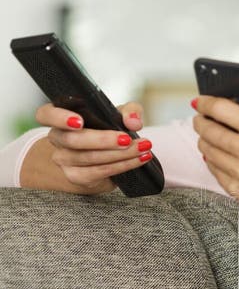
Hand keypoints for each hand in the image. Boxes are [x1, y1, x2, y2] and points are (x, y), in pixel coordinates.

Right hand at [35, 101, 152, 193]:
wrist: (104, 157)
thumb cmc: (107, 128)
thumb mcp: (119, 114)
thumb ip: (129, 111)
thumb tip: (133, 122)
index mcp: (60, 118)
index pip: (46, 115)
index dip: (58, 117)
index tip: (79, 121)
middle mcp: (57, 139)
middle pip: (74, 140)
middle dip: (103, 140)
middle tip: (127, 138)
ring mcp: (64, 160)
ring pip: (89, 158)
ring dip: (120, 154)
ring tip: (142, 148)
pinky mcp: (77, 176)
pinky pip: (99, 172)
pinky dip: (123, 165)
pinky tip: (138, 159)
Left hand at [192, 91, 238, 223]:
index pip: (222, 110)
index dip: (205, 103)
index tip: (200, 101)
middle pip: (208, 130)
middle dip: (200, 120)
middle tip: (201, 117)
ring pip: (206, 149)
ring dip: (204, 139)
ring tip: (209, 134)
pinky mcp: (235, 189)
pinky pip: (212, 168)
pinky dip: (211, 158)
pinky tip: (218, 153)